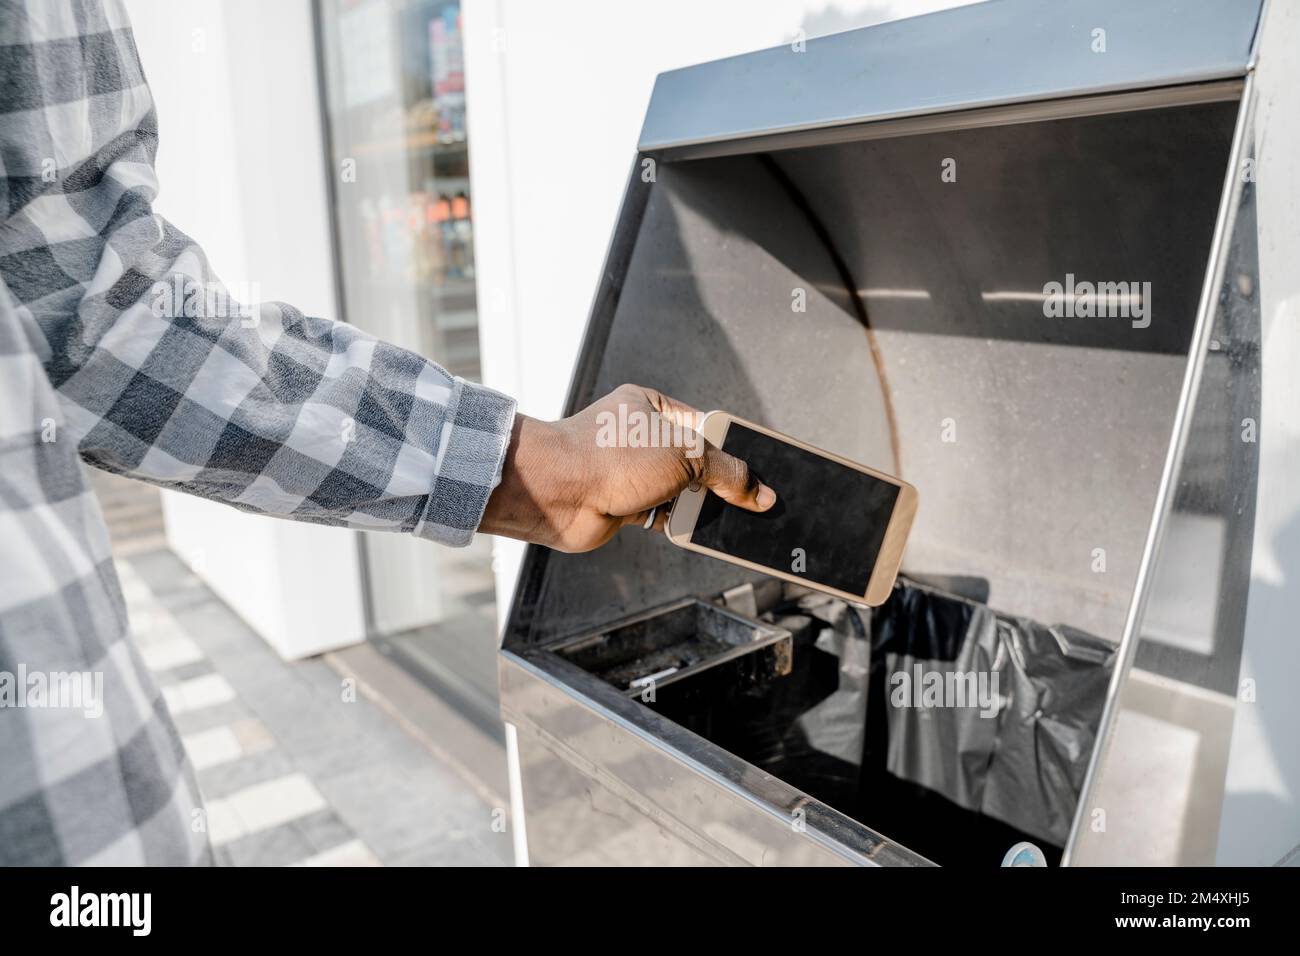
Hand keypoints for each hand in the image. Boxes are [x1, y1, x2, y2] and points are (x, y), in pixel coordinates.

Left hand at [480, 384, 776, 551]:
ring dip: (701, 505)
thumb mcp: (684, 455)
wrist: (557, 491)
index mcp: (652, 406)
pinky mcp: (624, 504)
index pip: (705, 425)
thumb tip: (760, 492)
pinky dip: (682, 524)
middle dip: (721, 481)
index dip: (734, 447)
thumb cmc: (609, 457)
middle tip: (754, 498)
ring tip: (733, 517)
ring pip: (681, 491)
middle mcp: (641, 436)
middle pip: (695, 460)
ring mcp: (631, 472)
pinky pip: (664, 515)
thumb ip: (727, 472)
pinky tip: (702, 531)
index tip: (761, 466)